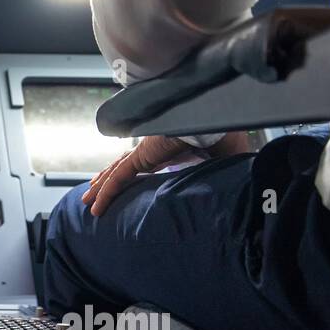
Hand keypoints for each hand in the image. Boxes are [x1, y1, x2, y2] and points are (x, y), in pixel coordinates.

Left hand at [80, 132, 250, 216]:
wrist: (216, 123)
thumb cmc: (223, 135)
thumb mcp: (222, 161)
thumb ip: (222, 173)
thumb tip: (241, 190)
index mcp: (167, 148)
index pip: (143, 163)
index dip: (131, 172)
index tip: (124, 183)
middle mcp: (151, 149)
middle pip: (123, 167)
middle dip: (107, 180)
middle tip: (94, 193)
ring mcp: (144, 151)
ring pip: (115, 173)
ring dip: (101, 188)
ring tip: (89, 202)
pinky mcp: (141, 156)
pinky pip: (118, 177)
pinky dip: (106, 192)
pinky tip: (96, 206)